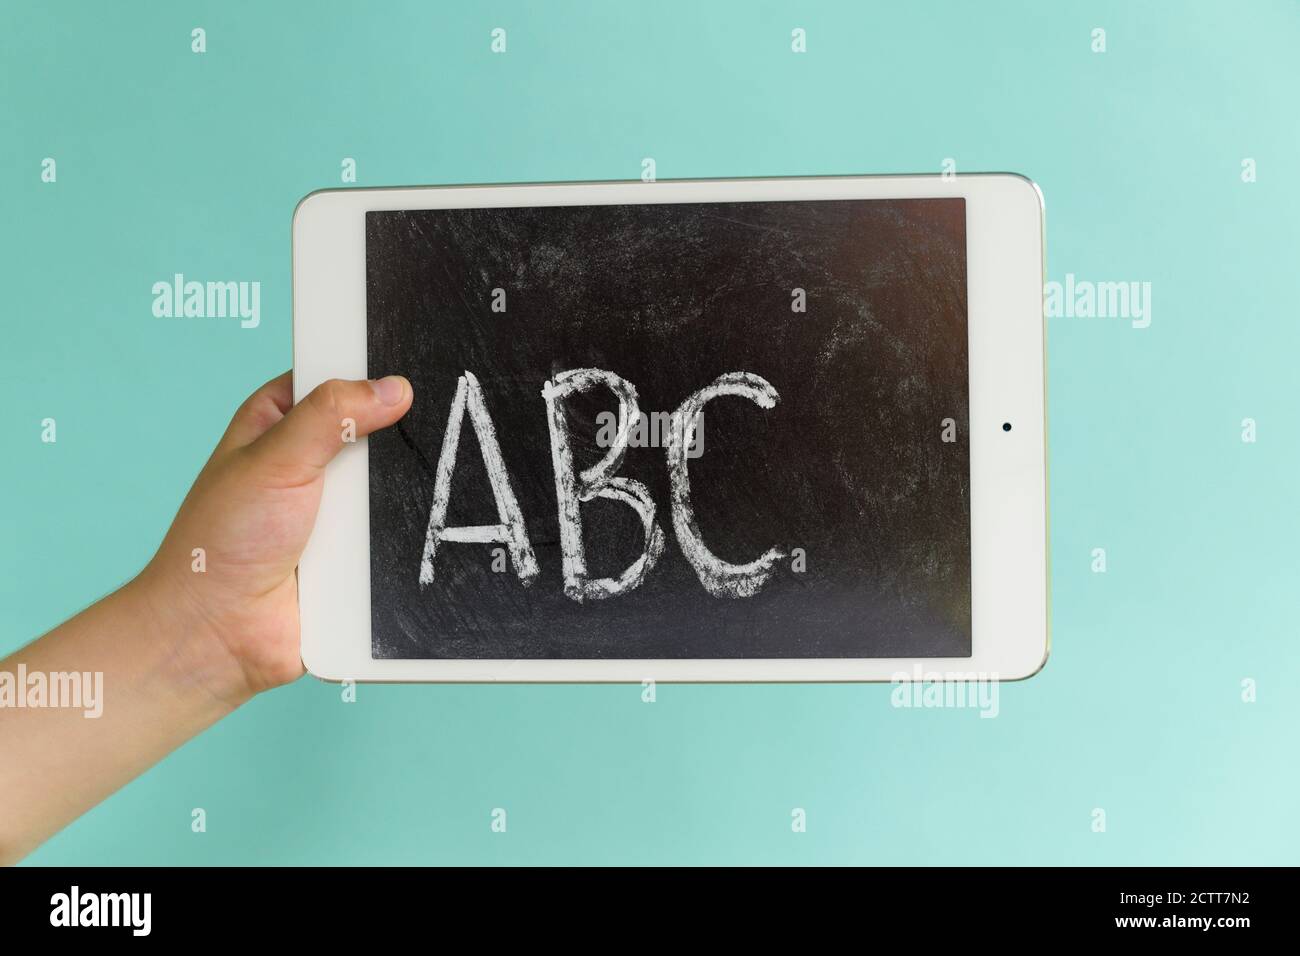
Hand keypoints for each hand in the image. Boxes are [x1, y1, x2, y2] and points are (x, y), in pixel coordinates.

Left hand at [135, 372, 411, 704]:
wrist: (220, 636)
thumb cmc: (219, 546)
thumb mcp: (274, 460)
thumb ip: (331, 416)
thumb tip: (393, 388)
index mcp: (281, 423)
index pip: (336, 378)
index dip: (369, 370)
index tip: (409, 364)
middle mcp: (313, 463)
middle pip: (378, 432)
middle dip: (395, 437)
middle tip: (419, 430)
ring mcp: (339, 511)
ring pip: (394, 486)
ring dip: (397, 495)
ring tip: (404, 494)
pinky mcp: (360, 554)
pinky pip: (400, 535)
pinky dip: (404, 536)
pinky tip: (410, 535)